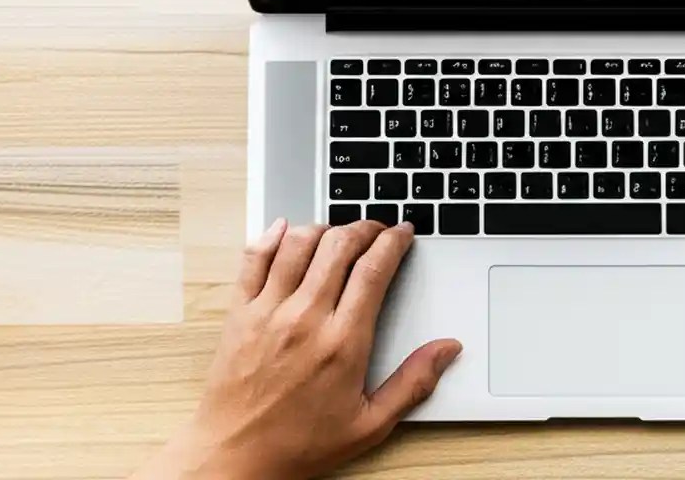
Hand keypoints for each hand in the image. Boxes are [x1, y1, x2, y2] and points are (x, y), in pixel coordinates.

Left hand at [131, 219, 460, 479]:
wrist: (236, 458)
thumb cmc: (300, 446)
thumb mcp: (370, 424)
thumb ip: (413, 382)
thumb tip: (447, 349)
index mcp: (343, 342)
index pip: (374, 270)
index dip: (394, 242)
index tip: (403, 233)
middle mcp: (305, 318)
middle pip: (340, 246)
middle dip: (364, 227)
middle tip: (376, 228)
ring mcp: (268, 312)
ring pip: (299, 243)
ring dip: (324, 227)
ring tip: (338, 232)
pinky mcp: (239, 314)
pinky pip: (253, 259)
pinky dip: (271, 237)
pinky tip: (285, 230)